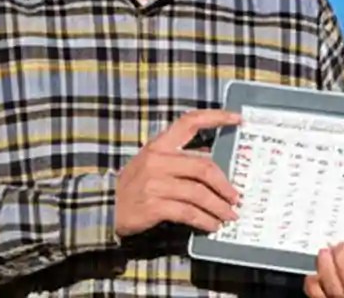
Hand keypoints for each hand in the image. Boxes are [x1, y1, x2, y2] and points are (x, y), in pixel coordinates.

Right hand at [114, 109, 242, 237]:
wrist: (105, 206)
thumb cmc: (134, 184)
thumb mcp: (152, 164)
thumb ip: (178, 160)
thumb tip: (212, 164)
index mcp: (159, 145)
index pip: (189, 122)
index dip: (216, 117)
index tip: (238, 119)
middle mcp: (157, 160)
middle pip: (203, 166)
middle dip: (225, 184)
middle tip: (236, 198)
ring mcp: (155, 183)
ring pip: (199, 193)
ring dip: (218, 207)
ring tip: (228, 216)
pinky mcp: (154, 205)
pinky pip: (188, 213)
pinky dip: (205, 220)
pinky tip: (212, 226)